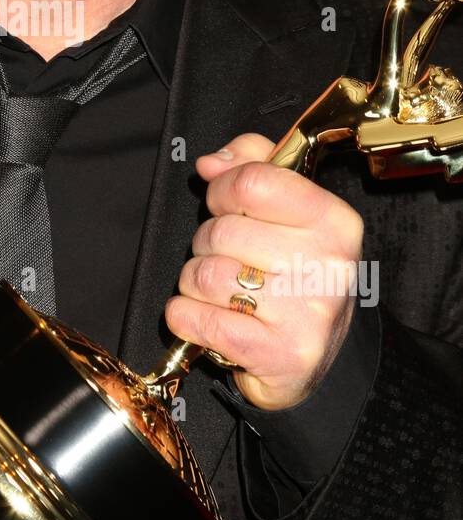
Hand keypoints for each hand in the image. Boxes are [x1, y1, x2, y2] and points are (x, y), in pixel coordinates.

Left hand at [164, 133, 363, 410]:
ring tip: (219, 291)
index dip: (222, 191)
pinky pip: (199, 319)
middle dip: (206, 242)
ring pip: (206, 275)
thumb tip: (212, 162)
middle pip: (222, 230)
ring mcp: (308, 313)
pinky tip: (203, 318)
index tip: (223, 205)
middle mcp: (328, 265)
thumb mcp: (286, 211)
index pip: (252, 182)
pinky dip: (186, 317)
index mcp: (333, 220)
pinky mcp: (281, 355)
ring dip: (195, 282)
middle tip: (226, 258)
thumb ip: (251, 165)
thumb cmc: (291, 276)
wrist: (309, 356)